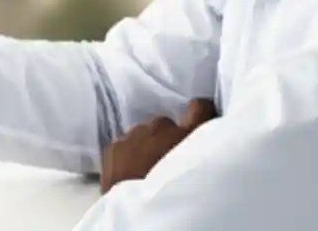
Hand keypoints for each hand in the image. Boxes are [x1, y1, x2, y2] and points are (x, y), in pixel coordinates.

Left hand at [99, 98, 217, 193]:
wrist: (136, 210)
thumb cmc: (172, 191)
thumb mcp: (195, 169)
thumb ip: (198, 150)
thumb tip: (202, 140)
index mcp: (187, 134)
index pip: (200, 108)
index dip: (200, 112)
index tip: (199, 118)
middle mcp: (160, 127)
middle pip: (166, 124)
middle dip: (166, 137)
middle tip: (167, 159)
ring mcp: (134, 134)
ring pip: (143, 133)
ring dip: (146, 144)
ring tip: (148, 167)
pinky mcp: (114, 146)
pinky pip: (124, 144)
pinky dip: (128, 153)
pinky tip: (131, 171)